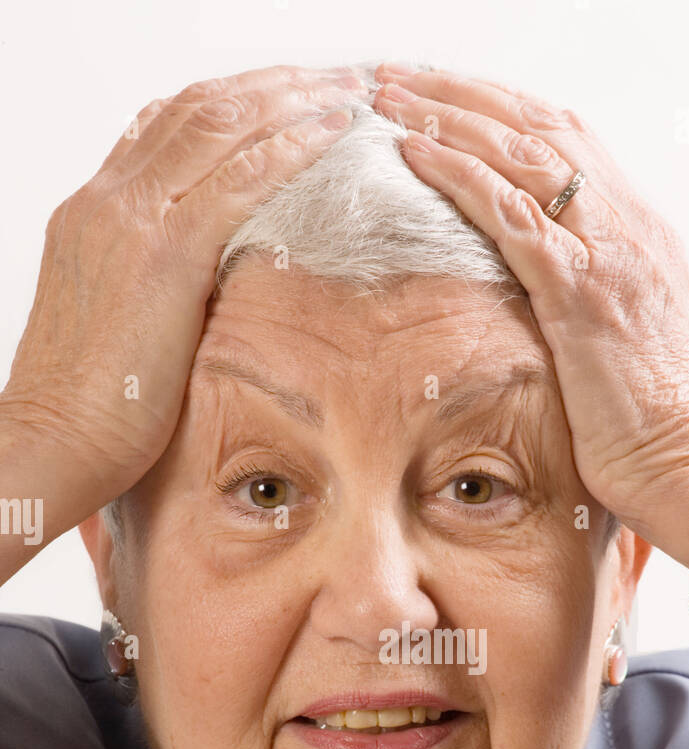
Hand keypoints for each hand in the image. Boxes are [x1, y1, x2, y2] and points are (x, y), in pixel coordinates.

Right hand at [0, 65, 363, 498]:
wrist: (51, 441)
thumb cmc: (89, 404)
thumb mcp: (118, 321)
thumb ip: (155, 282)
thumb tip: (207, 284)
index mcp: (94, 212)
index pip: (166, 124)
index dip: (235, 101)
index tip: (287, 94)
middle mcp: (108, 201)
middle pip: (198, 109)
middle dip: (273, 85)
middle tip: (334, 76)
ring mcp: (131, 222)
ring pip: (220, 127)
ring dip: (291, 100)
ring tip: (347, 88)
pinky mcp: (162, 258)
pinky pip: (235, 180)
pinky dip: (287, 146)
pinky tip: (329, 132)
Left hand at [373, 64, 688, 533]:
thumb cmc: (655, 420)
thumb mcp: (625, 338)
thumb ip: (589, 294)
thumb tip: (542, 291)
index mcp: (638, 229)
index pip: (566, 141)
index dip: (501, 111)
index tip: (444, 96)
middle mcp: (626, 223)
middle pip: (537, 128)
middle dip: (463, 94)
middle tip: (398, 77)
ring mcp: (606, 252)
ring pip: (520, 155)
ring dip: (447, 117)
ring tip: (388, 98)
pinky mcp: (582, 292)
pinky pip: (512, 215)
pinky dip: (460, 176)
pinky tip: (414, 155)